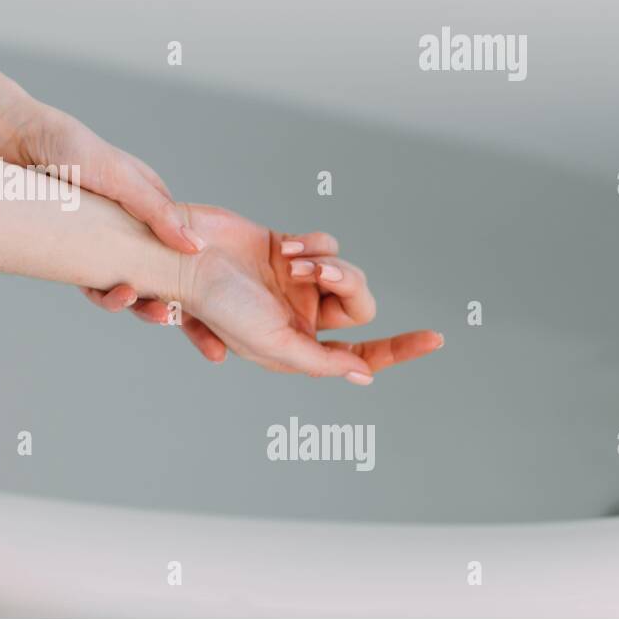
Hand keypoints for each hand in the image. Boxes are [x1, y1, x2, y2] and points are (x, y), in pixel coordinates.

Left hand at [2, 100, 229, 360]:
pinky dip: (108, 296)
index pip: (186, 250)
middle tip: (196, 334)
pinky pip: (94, 285)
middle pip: (162, 275)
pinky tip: (118, 296)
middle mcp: (131, 226)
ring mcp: (102, 243)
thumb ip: (157, 212)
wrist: (13, 144)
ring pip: (131, 285)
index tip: (220, 310)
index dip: (202, 281)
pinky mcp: (72, 254)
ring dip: (143, 304)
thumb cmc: (70, 148)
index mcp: (152, 203)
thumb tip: (196, 247)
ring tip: (154, 311)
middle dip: (179, 307)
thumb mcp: (121, 177)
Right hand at [174, 204, 442, 382]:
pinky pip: (326, 244)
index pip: (359, 355)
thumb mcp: (272, 344)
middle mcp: (300, 317)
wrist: (184, 257)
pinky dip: (312, 244)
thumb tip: (364, 375)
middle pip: (358, 305)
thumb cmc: (219, 305)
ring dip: (325, 261)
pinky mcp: (288, 249)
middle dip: (348, 285)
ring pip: (345, 270)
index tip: (434, 338)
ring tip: (292, 261)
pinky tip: (285, 248)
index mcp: (297, 347)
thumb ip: (320, 362)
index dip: (397, 349)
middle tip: (322, 275)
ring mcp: (296, 282)